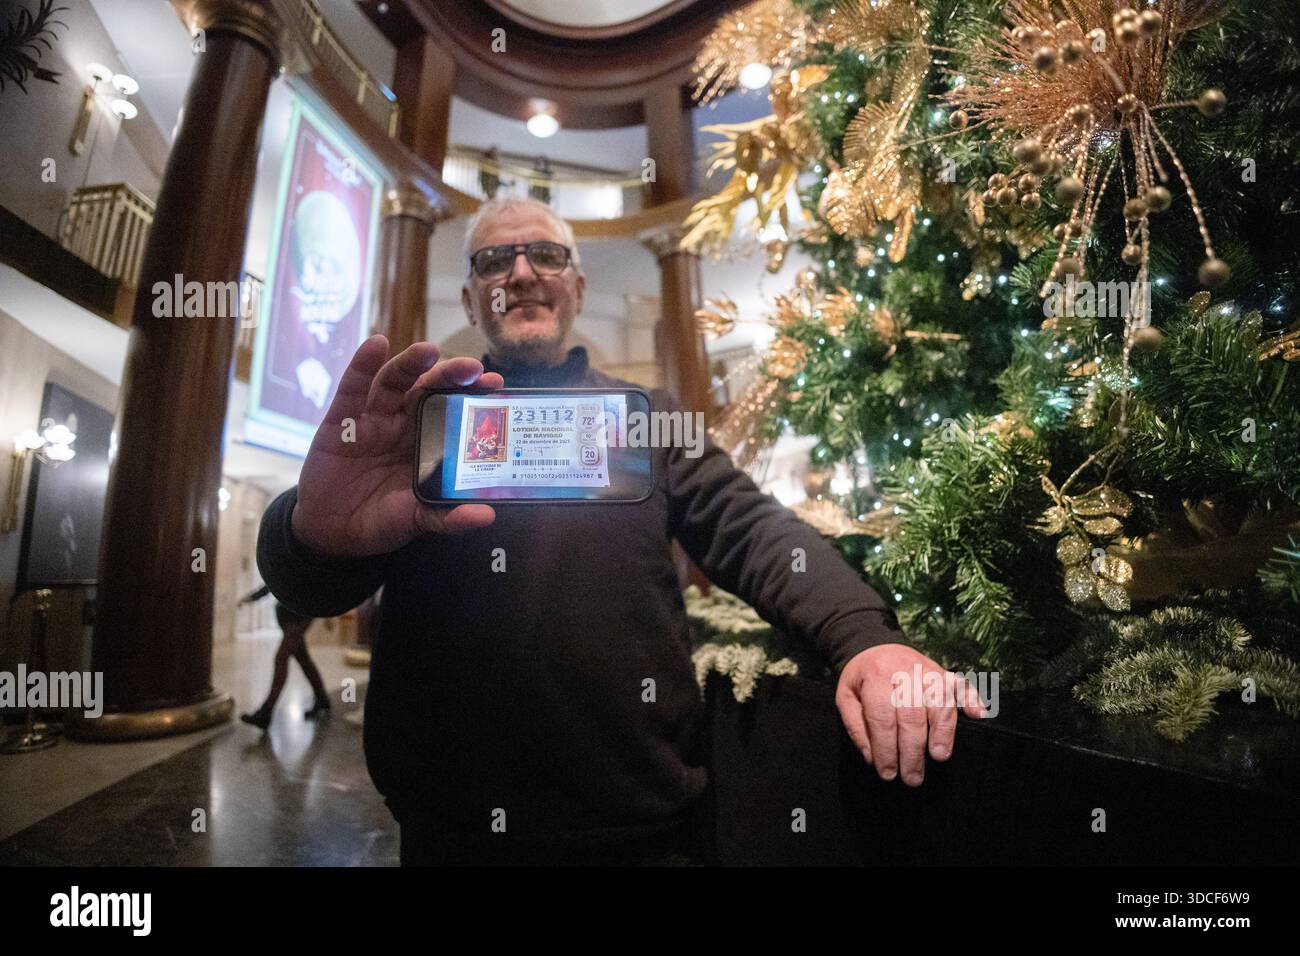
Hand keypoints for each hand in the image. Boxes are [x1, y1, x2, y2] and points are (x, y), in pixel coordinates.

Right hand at [291, 335, 501, 558]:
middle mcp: (404, 424)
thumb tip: (485, 516)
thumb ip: (447, 518)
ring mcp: (373, 418)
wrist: (330, 531)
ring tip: (428, 351)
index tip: (495, 384)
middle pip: (428, 389)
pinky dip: (363, 364)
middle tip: (471, 367)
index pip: (453, 411)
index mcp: (427, 443)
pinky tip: (376, 345)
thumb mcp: (415, 521)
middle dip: (450, 375)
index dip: (472, 396)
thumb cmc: (378, 521)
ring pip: (394, 381)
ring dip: (410, 363)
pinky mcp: (340, 419)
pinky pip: (352, 387)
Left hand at [835, 643, 986, 786]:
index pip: (882, 718)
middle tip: (913, 778)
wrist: (877, 645)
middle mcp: (905, 672)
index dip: (885, 749)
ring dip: (942, 731)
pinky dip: (972, 699)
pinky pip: (962, 686)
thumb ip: (856, 727)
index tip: (888, 773)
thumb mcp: (846, 698)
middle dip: (912, 751)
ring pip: (939, 701)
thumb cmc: (862, 678)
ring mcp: (928, 671)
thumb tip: (872, 757)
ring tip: (939, 756)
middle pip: (912, 715)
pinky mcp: (944, 672)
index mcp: (876, 678)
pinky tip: (977, 716)